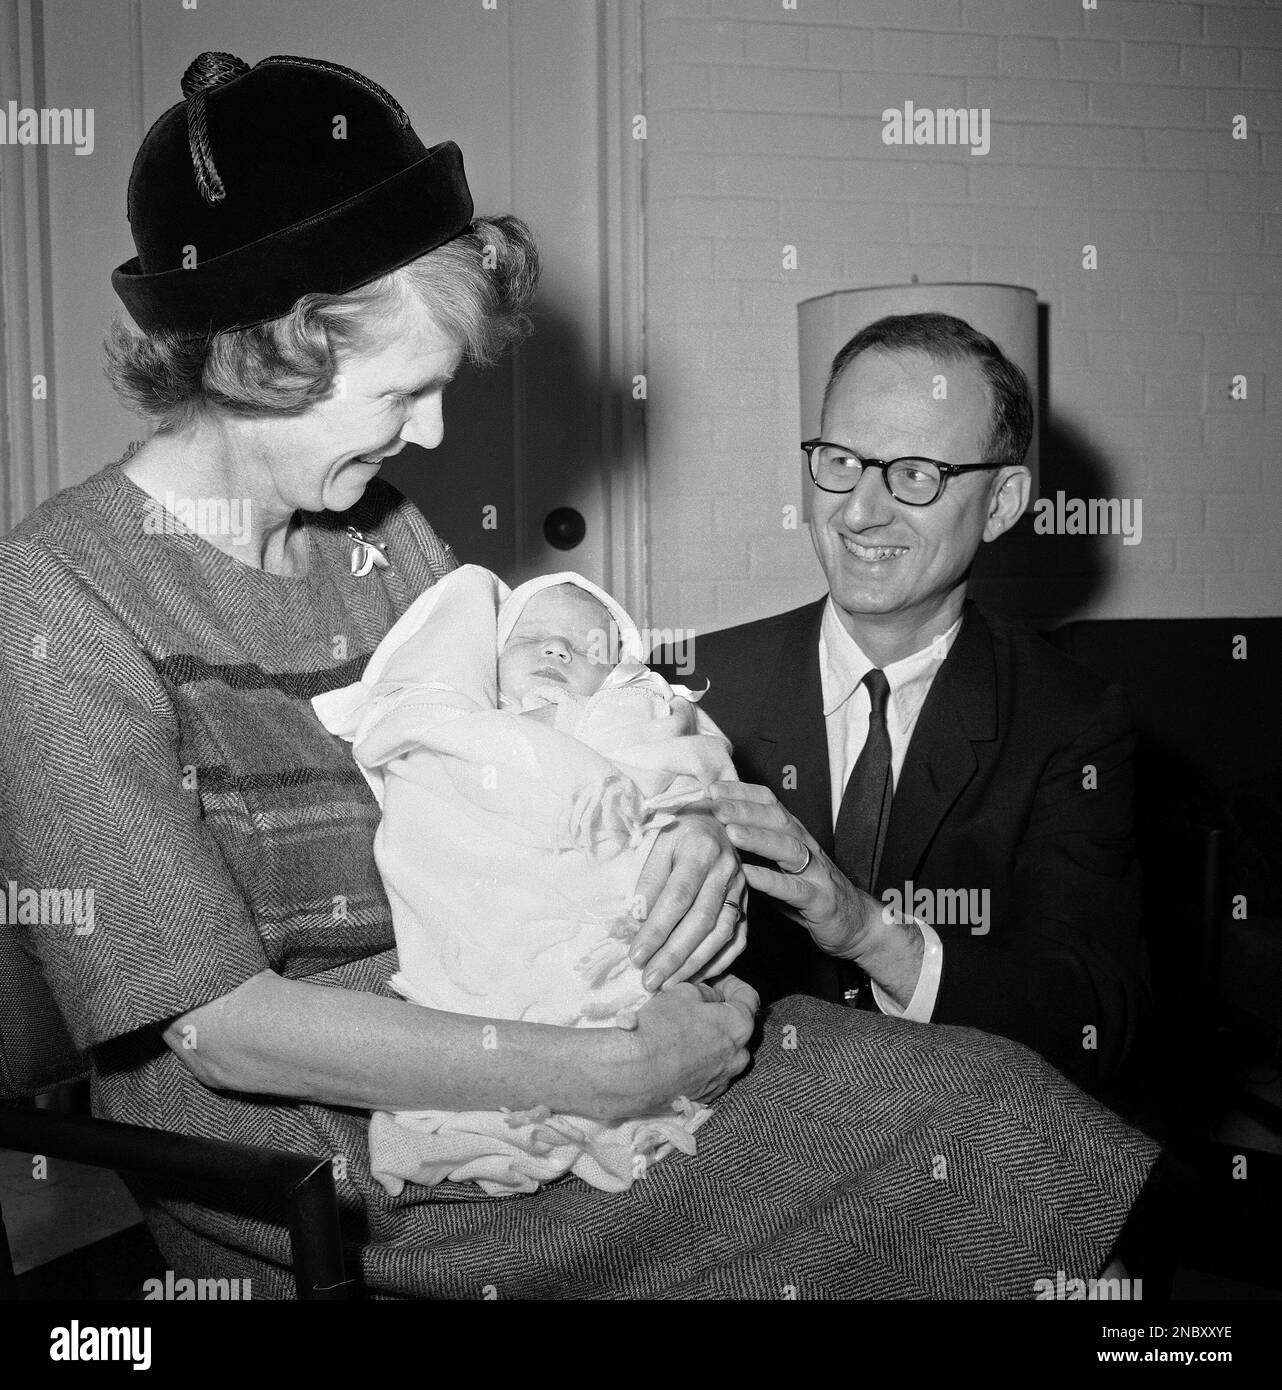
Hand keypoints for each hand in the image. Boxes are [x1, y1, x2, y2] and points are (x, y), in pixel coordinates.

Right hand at [597, 975, 757, 1120]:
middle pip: (740, 1027)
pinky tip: (681, 1055)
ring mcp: (724, 1079)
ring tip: (687, 1032)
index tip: (718, 982)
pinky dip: (703, 1062)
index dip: (732, 984)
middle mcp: (739, 1055)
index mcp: (739, 1025)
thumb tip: (712, 997)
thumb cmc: (659, 1027)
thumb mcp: (683, 992)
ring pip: (727, 1052)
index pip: (749, 997)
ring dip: (714, 1040)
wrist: (634, 1071)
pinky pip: (712, 1072)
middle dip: (724, 1014)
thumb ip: (707, 992)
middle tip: (700, 1006)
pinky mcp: (708, 1096)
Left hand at [629, 813, 747, 989]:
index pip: (676, 897)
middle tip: (649, 982)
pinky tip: (697, 976)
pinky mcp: (748, 902)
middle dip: (674, 956)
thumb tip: (638, 919)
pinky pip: (738, 938)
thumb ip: (649, 880)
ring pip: (722, 933)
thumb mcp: (658, 843)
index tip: (636, 956)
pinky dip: (720, 961)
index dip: (656, 930)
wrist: (716, 817)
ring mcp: (741, 888)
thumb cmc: (679, 831)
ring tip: (668, 985)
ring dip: (694, 964)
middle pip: (701, 921)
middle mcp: (726, 870)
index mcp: (700, 850)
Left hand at [707, 780, 876, 959]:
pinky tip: (748, 874)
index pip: (771, 804)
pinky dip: (770, 880)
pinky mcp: (820, 901)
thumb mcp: (781, 867)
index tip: (715, 789)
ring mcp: (816, 873)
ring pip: (788, 848)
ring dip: (758, 838)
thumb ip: (755, 851)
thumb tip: (716, 834)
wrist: (855, 924)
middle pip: (777, 819)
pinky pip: (794, 888)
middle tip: (716, 805)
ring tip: (731, 833)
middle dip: (746, 810)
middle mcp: (807, 847)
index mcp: (796, 835)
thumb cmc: (809, 892)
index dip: (744, 793)